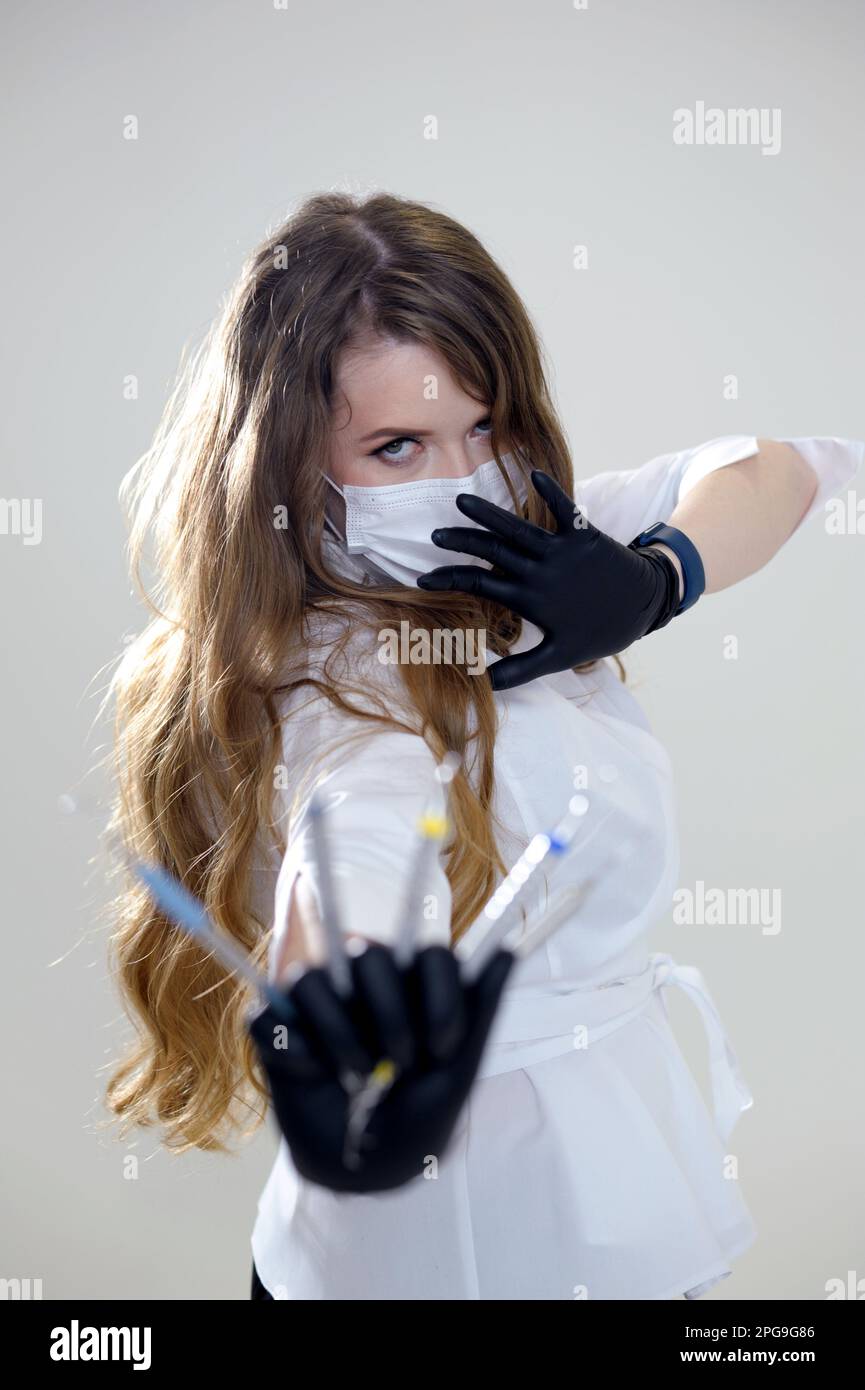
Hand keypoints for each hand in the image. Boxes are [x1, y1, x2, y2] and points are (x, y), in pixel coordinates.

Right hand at [248, 943, 513, 1192]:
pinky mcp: (276, 1028)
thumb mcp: (456, 1073)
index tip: (443, 1047)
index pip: (429, 953)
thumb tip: (512, 949)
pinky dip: (294, 1049)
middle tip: (399, 1063)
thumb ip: (481, 1010)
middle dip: (390, 1015)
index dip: (439, 996)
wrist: (364, 1169)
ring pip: (309, 977)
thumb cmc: (417, 1118)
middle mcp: (363, 983)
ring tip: (356, 1077)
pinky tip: (315, 1076)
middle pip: (369, 953)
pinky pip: (268, 1016)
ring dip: (339, 1034)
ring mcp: (316, 1003)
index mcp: (412, 984)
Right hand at [416, 469, 681, 690]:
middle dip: (462, 542)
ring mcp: (562, 551)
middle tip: (434, 534)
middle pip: (493, 552)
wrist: (643, 608)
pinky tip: (531, 474)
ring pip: (518, 529)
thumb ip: (519, 669)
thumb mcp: (557, 657)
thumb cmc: (597, 633)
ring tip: (462, 500)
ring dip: (490, 514)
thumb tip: (484, 683)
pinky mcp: (584, 534)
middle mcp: (542, 572)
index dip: (450, 580)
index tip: (423, 579)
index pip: (480, 587)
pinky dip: (550, 492)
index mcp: (530, 600)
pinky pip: (564, 509)